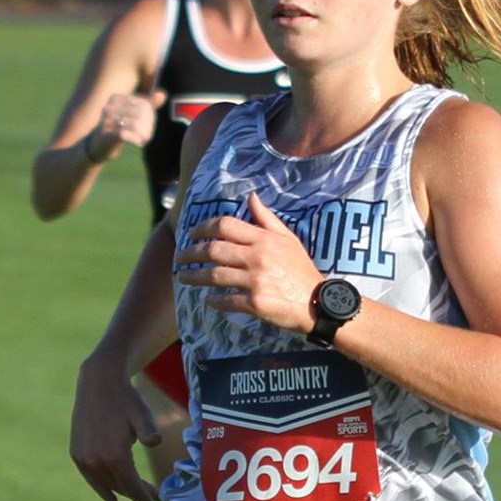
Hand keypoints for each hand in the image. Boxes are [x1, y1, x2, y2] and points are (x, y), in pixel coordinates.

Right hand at [70, 355, 161, 500]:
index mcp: (114, 456)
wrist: (98, 382)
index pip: (132, 487)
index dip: (144, 500)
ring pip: (104, 484)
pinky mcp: (76, 453)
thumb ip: (149, 431)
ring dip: (120, 492)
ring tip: (133, 497)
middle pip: (120, 487)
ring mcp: (84, 458)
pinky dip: (100, 487)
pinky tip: (109, 496)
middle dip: (137, 494)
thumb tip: (155, 442)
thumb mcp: (142, 415)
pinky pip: (91, 477)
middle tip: (153, 497)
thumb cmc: (126, 399)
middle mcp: (96, 461)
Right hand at [86, 89, 167, 162]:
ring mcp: (106, 120)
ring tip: (143, 139)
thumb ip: (148, 104)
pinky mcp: (106, 135)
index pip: (143, 104)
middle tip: (147, 135)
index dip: (150, 116)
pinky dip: (136, 139)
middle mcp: (109, 106)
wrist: (99, 146)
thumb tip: (162, 94)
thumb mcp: (134, 115)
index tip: (149, 126)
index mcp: (116, 98)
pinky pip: (126, 134)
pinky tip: (139, 143)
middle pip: (140, 114)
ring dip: (143, 134)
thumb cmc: (118, 129)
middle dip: (148, 126)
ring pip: (136, 124)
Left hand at [174, 191, 318, 334]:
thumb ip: (267, 219)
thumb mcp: (289, 239)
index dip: (203, 227)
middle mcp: (258, 257)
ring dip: (195, 277)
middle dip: (191, 252)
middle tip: (180, 256)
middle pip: (214, 250)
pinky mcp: (255, 303)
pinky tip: (208, 299)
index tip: (191, 233)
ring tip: (184, 278)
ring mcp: (255, 280)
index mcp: (264, 239)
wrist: (319, 302)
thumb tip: (251, 197)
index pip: (226, 225)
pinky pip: (226, 300)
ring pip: (215, 276)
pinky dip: (214, 300)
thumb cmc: (301, 269)